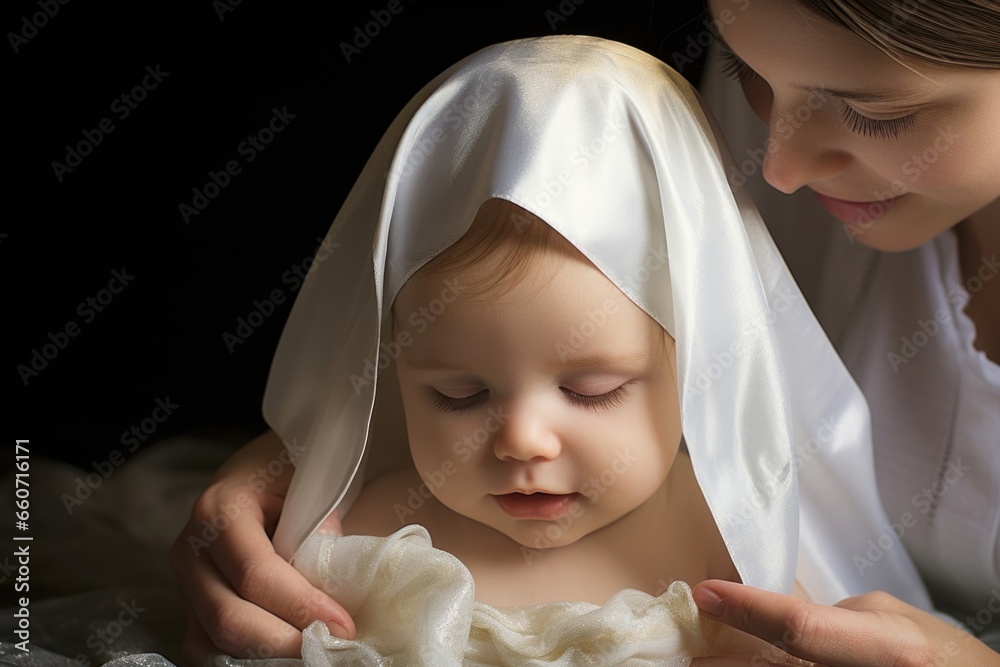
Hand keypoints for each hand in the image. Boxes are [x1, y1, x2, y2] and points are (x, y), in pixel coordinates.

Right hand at [169, 430, 355, 665]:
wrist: (256, 475)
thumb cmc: (287, 478)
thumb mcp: (308, 487)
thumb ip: (319, 531)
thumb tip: (332, 585)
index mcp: (219, 511)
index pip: (255, 573)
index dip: (299, 605)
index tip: (343, 625)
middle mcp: (190, 550)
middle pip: (228, 617)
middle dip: (283, 642)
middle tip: (329, 648)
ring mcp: (184, 583)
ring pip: (213, 640)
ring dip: (264, 655)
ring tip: (310, 654)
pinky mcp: (189, 607)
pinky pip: (205, 647)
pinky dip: (243, 658)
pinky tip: (281, 656)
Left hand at [690, 580, 999, 666]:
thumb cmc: (937, 656)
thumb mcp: (888, 619)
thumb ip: (829, 618)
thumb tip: (770, 616)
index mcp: (889, 650)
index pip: (803, 629)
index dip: (748, 610)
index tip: (705, 594)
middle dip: (725, 664)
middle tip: (685, 651)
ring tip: (703, 665)